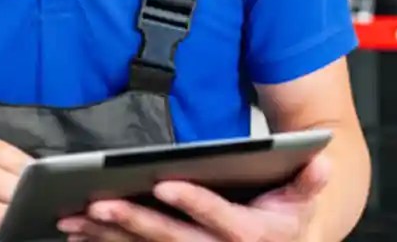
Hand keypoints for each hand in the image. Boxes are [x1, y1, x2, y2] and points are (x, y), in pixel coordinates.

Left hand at [58, 153, 329, 241]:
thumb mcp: (305, 196)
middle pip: (171, 239)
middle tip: (99, 204)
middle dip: (134, 222)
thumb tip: (323, 162)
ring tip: (74, 218)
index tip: (164, 184)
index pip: (217, 218)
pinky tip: (80, 232)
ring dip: (109, 237)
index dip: (192, 201)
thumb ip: (311, 180)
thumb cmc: (291, 214)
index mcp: (251, 235)